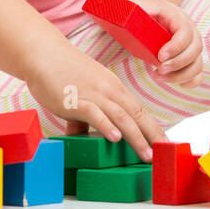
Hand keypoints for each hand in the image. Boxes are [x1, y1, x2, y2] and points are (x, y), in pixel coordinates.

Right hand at [25, 40, 166, 162]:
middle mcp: (109, 91)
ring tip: (146, 154)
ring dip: (136, 137)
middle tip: (165, 153)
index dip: (153, 127)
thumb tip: (82, 137)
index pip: (139, 110)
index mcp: (113, 88)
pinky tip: (114, 139)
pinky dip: (106, 126)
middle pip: (136, 114)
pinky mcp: (76, 99)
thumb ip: (86, 116)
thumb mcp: (83, 93)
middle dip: (152, 135)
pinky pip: (95, 114)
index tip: (165, 143)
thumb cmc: (62, 72)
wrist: (44, 54)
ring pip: (121, 117)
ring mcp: (94, 94)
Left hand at [120, 0, 203, 87]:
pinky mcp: (187, 57)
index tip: (159, 56)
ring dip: (181, 75)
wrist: (146, 5)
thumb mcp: (132, 2)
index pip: (186, 31)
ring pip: (197, 63)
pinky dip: (189, 81)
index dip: (176, 46)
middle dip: (178, 63)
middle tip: (158, 71)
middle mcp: (188, 30)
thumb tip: (119, 15)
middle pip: (195, 49)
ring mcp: (190, 44)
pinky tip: (172, 82)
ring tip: (158, 77)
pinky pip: (197, 72)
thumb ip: (129, 7)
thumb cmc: (137, 5)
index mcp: (177, 15)